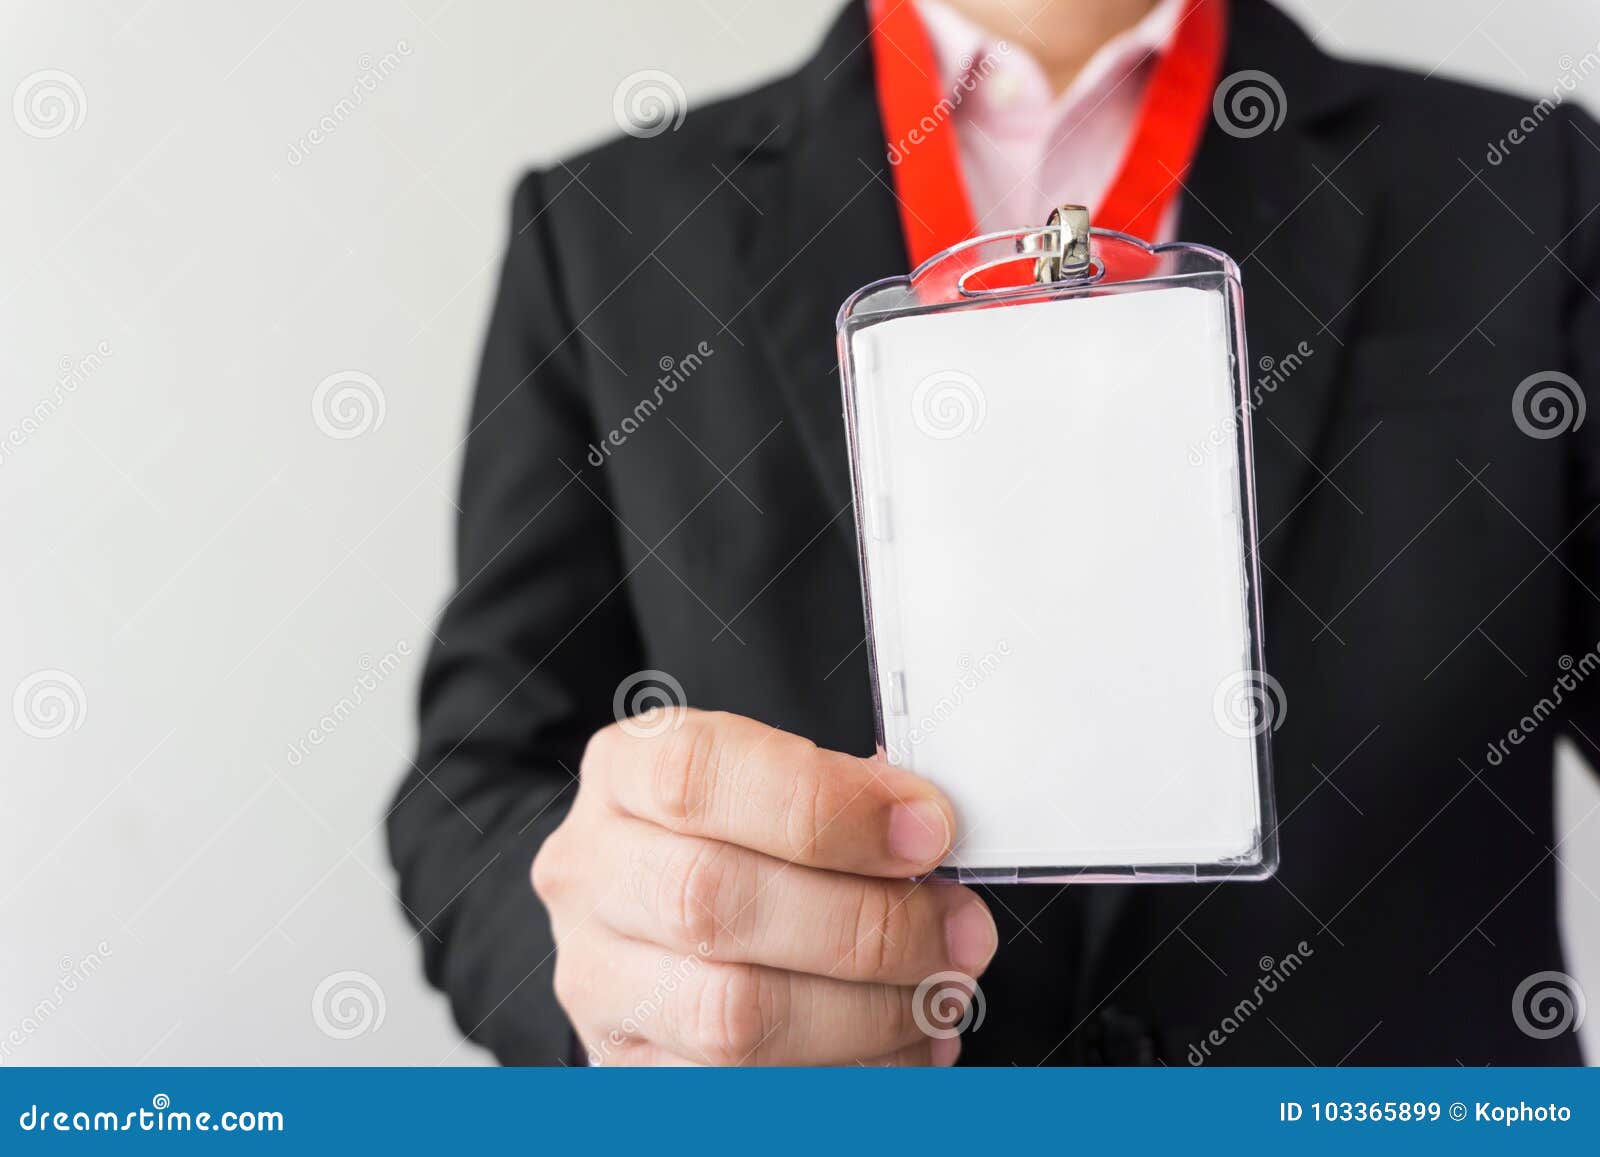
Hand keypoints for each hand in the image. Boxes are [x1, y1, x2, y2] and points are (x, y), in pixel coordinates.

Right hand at [532, 709, 997, 1065]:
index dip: (824, 806)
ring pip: (730, 1016)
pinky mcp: (631, 1069)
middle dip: (866, 924)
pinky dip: (849, 1076)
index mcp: (625, 772)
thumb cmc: (741, 831)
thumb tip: (928, 834)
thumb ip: (840, 796)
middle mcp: (590, 875)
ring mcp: (598, 980)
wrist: (666, 902)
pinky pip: (743, 1093)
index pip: (696, 778)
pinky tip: (905, 1049)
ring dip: (868, 1014)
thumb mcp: (774, 775)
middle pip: (713, 903)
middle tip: (959, 931)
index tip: (928, 832)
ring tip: (942, 994)